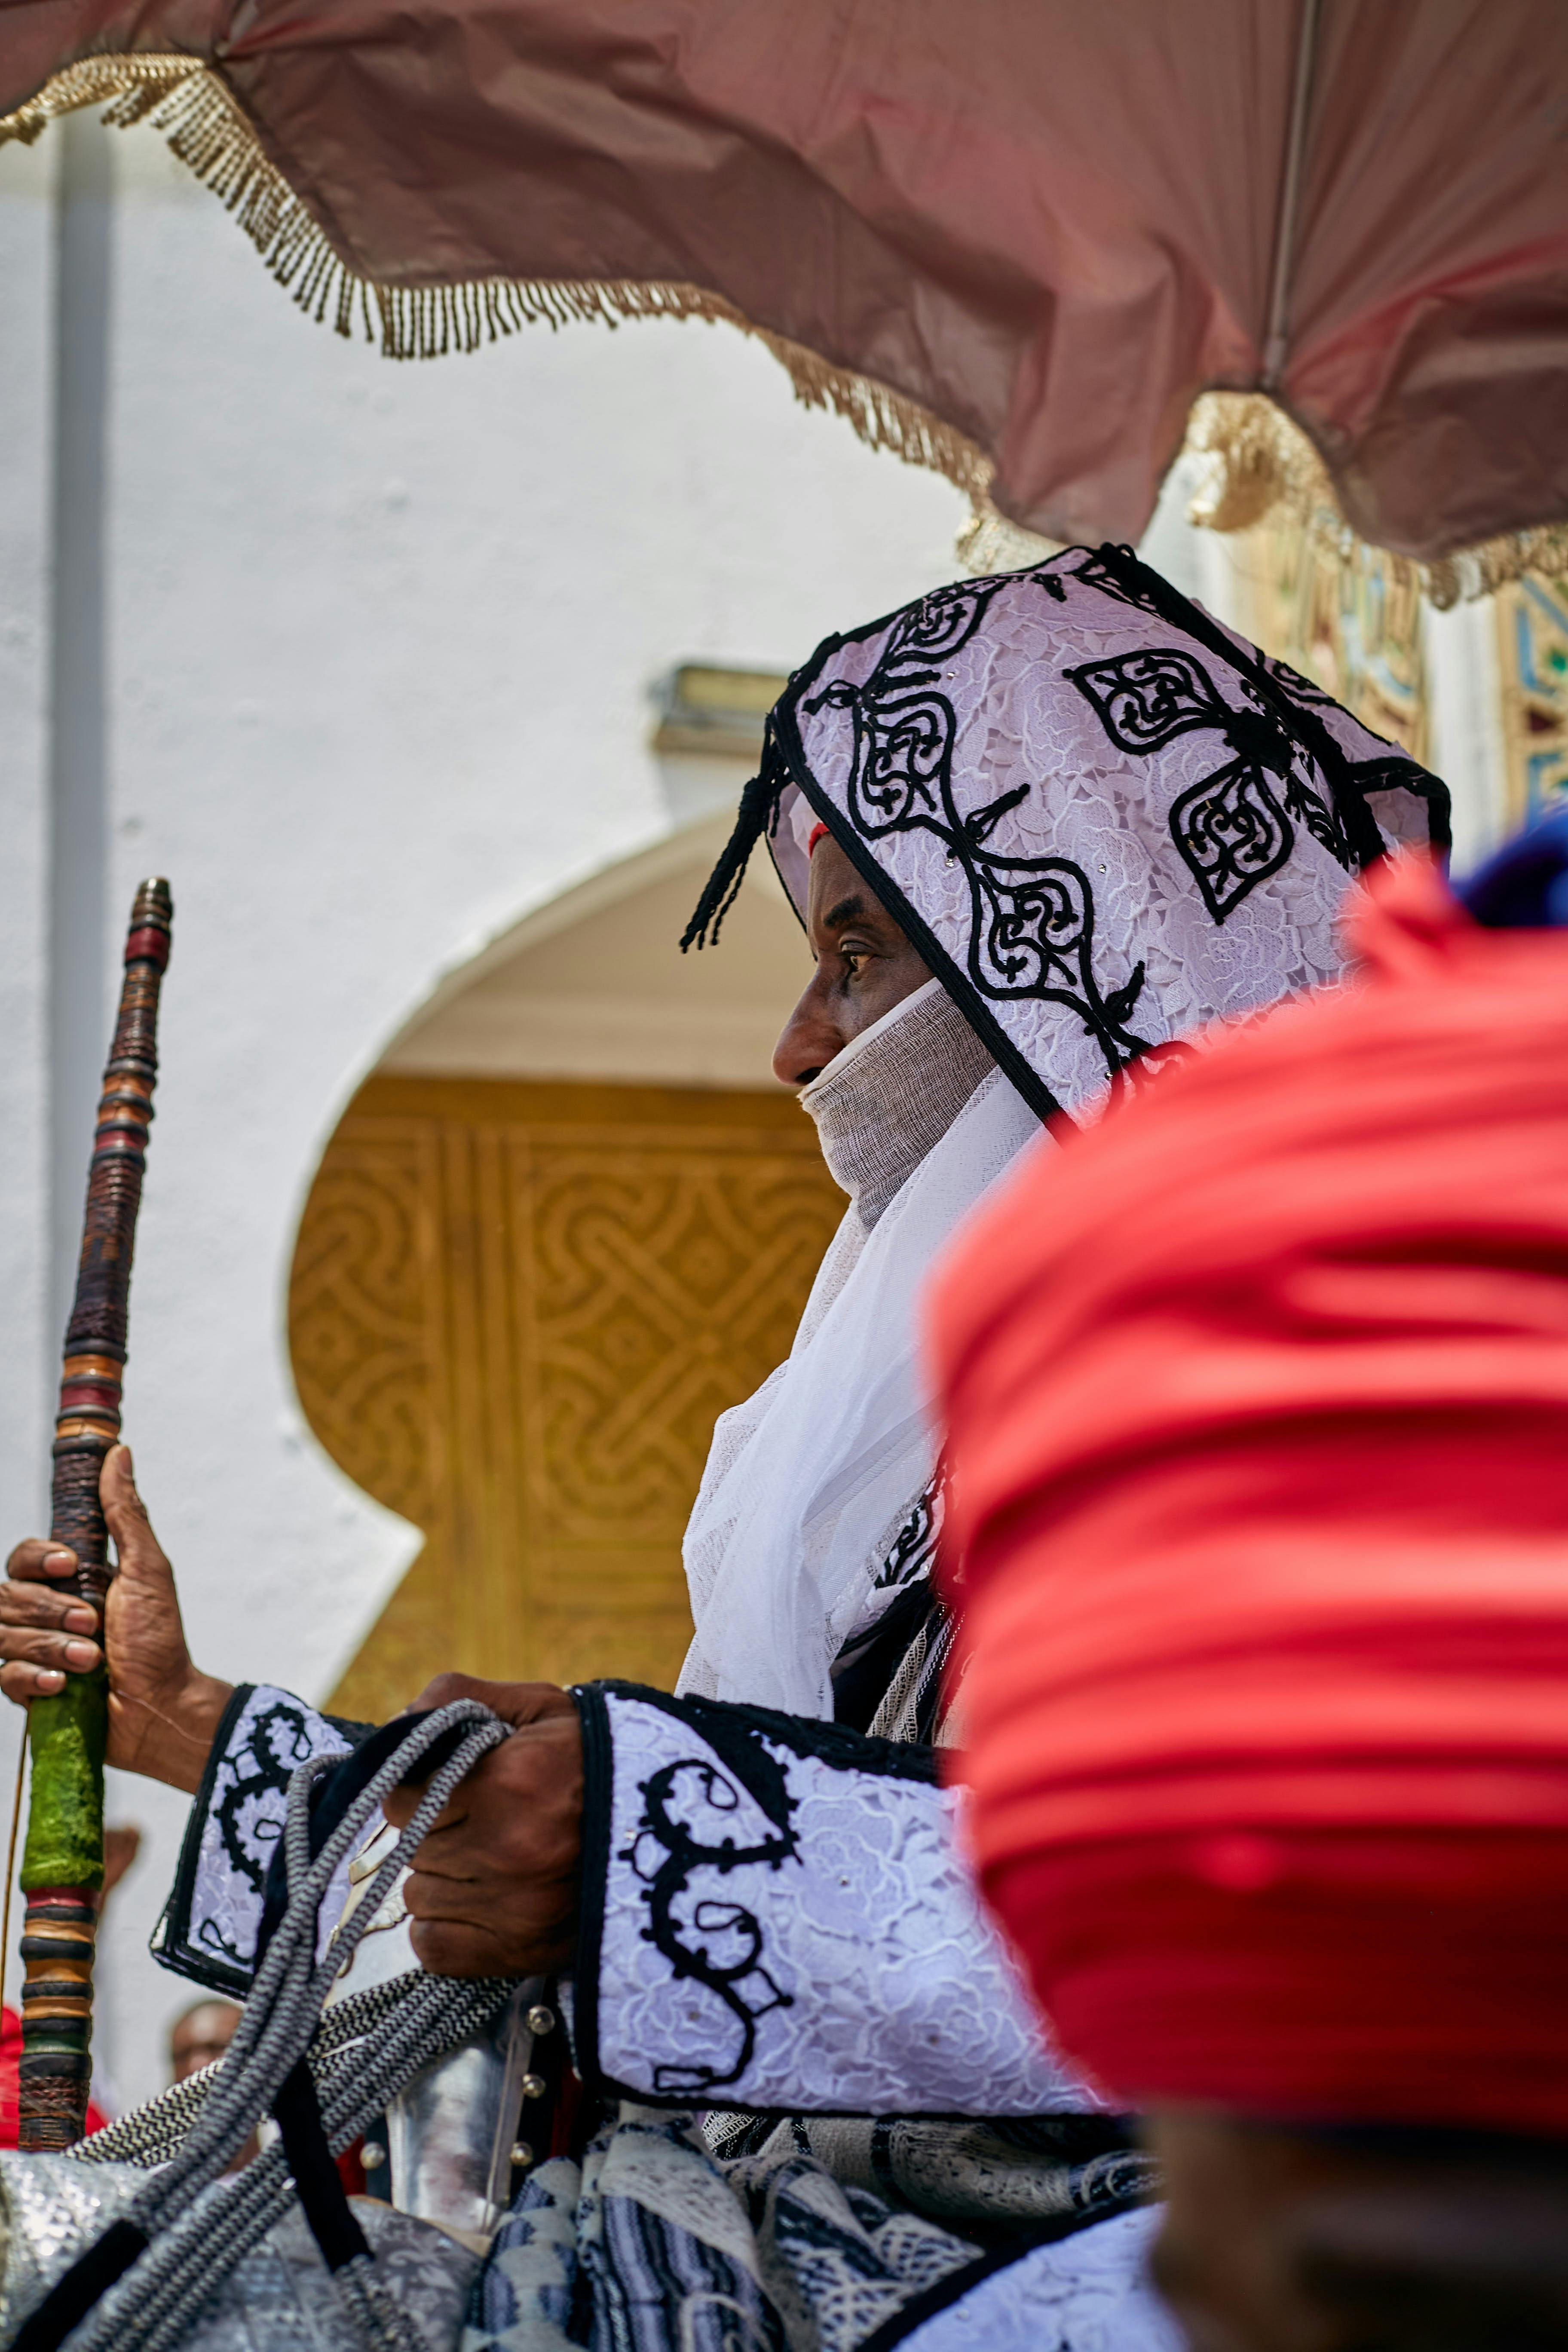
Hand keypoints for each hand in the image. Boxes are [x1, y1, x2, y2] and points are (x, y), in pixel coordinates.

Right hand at [1, 1446, 232, 1790]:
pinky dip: (32, 1678)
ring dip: (49, 1646)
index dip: (37, 1560)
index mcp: (68, 1582)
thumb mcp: (147, 1570)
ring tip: (90, 1659)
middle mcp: (44, 1614)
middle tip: (93, 1624)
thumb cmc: (160, 1639)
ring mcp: (32, 1652)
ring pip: (1, 1635)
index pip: (22, 1558)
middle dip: (51, 1611)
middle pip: (6, 1595)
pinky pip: (2, 1675)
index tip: (70, 1565)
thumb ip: (125, 1514)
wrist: (161, 1705)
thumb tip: (120, 1455)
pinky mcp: (28, 1690)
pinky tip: (61, 1684)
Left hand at [383, 1674, 582, 1977]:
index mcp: (510, 1781)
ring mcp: (514, 1908)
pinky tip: (483, 1899)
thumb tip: (394, 1723)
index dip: (419, 1785)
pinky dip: (446, 1925)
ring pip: (419, 1895)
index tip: (449, 1783)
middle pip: (412, 1845)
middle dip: (437, 1827)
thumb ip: (459, 1698)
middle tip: (481, 1816)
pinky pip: (432, 1946)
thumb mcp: (540, 1707)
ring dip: (444, 1876)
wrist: (675, 1832)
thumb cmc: (597, 1760)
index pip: (403, 1794)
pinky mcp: (519, 1952)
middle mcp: (507, 1848)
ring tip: (494, 1856)